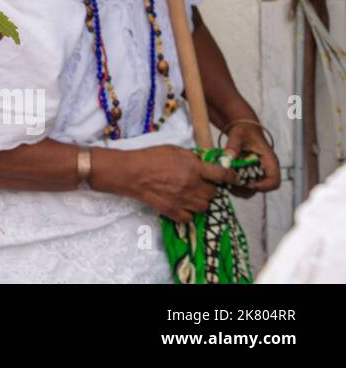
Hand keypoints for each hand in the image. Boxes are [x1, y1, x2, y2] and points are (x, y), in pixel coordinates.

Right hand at [120, 145, 241, 224]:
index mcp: (193, 168)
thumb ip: (192, 157)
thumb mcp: (173, 150)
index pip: (221, 175)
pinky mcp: (173, 211)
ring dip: (201, 201)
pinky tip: (183, 205)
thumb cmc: (150, 157)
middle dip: (210, 189)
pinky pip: (190, 217)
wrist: (131, 173)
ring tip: (192, 195)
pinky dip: (189, 213)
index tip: (235, 179)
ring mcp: (183, 200)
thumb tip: (204, 163)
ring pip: (204, 207)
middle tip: (201, 185)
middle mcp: (191, 185)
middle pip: (213, 194)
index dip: (232, 177)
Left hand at [222, 121, 280, 195]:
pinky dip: (234, 184)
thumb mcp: (238, 134)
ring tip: (225, 182)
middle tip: (230, 184)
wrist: (242, 128)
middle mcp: (266, 170)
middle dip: (246, 189)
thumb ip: (233, 145)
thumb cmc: (243, 130)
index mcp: (270, 161)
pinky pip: (243, 185)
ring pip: (251, 189)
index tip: (247, 184)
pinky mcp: (248, 174)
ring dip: (238, 189)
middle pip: (262, 189)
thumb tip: (228, 157)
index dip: (263, 187)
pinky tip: (223, 179)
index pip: (274, 181)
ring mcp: (257, 173)